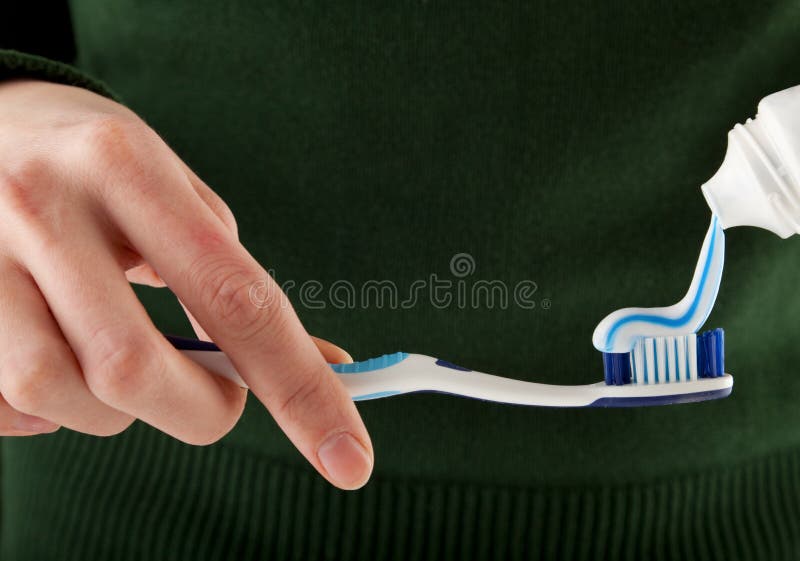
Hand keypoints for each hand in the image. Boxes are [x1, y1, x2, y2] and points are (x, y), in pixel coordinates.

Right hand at [0, 80, 372, 489]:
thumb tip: (324, 365)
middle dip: (197, 411)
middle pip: (135, 369)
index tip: (350, 458)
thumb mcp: (177, 196)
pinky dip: (49, 409)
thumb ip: (238, 282)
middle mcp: (44, 206)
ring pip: (58, 396)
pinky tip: (60, 359)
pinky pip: (4, 405)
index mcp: (129, 169)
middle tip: (214, 396)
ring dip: (113, 411)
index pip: (237, 300)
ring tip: (122, 365)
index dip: (301, 389)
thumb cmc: (102, 168)